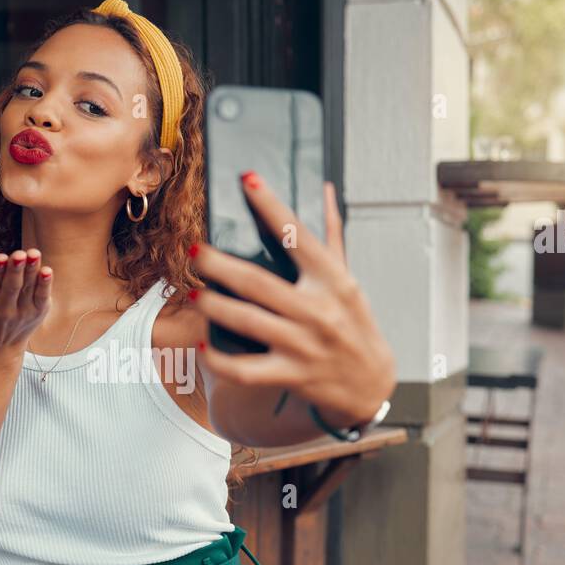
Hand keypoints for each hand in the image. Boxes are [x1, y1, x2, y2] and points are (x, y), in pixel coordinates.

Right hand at [0, 249, 51, 353]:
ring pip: (27, 289)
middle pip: (10, 288)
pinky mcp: (37, 313)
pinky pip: (42, 297)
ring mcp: (22, 313)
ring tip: (34, 254)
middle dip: (15, 270)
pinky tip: (47, 270)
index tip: (1, 257)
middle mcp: (2, 311)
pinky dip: (45, 285)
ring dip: (32, 271)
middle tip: (19, 254)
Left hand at [189, 176, 395, 424]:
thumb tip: (325, 190)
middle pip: (259, 282)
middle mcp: (319, 310)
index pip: (299, 236)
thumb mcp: (348, 281)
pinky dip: (221, 360)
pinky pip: (247, 370)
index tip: (248, 180)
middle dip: (220, 265)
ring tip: (194, 293)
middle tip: (194, 250)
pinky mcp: (292, 375)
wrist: (370, 384)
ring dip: (214, 307)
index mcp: (333, 280)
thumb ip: (332, 236)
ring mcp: (304, 345)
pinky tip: (203, 347)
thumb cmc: (354, 324)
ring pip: (248, 322)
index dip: (272, 207)